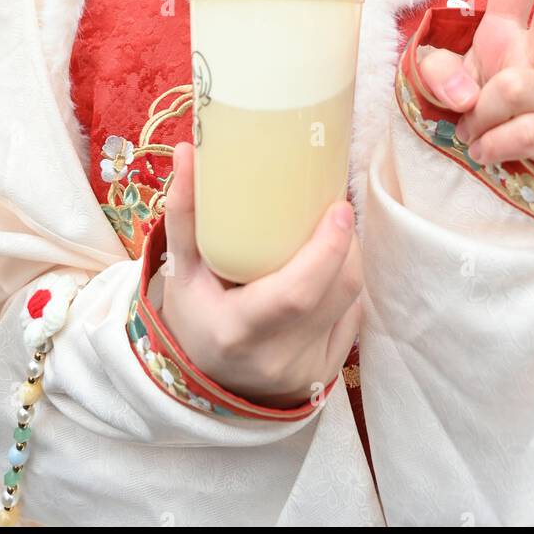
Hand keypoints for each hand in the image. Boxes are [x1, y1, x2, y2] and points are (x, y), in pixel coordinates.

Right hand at [159, 141, 361, 407]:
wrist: (204, 381)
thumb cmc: (193, 317)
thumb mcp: (182, 271)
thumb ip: (185, 213)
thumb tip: (187, 151)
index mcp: (239, 331)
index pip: (297, 293)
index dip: (327, 250)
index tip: (339, 208)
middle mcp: (277, 357)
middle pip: (336, 290)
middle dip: (346, 244)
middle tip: (334, 210)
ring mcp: (307, 371)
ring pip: (351, 302)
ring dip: (349, 262)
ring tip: (333, 233)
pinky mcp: (326, 375)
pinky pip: (351, 320)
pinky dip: (343, 290)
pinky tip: (327, 273)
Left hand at [418, 0, 533, 180]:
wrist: (503, 179)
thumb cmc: (474, 120)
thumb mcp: (437, 87)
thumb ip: (437, 73)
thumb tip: (471, 94)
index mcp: (507, 33)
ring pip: (515, 88)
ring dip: (479, 119)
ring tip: (472, 136)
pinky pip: (519, 134)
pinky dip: (492, 148)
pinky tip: (487, 155)